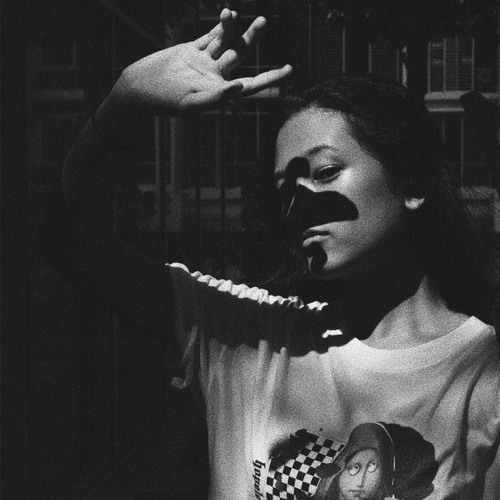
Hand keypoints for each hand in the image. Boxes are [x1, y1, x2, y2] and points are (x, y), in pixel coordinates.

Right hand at [110, 9, 291, 114]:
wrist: (138, 89)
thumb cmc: (163, 102)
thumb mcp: (191, 103)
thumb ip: (217, 97)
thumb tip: (241, 87)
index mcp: (219, 91)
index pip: (252, 84)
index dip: (271, 79)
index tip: (289, 70)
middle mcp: (214, 75)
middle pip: (240, 55)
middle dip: (252, 39)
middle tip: (263, 21)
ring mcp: (202, 62)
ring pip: (225, 42)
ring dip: (236, 27)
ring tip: (241, 11)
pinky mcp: (190, 51)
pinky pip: (209, 36)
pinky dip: (219, 26)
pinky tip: (228, 14)